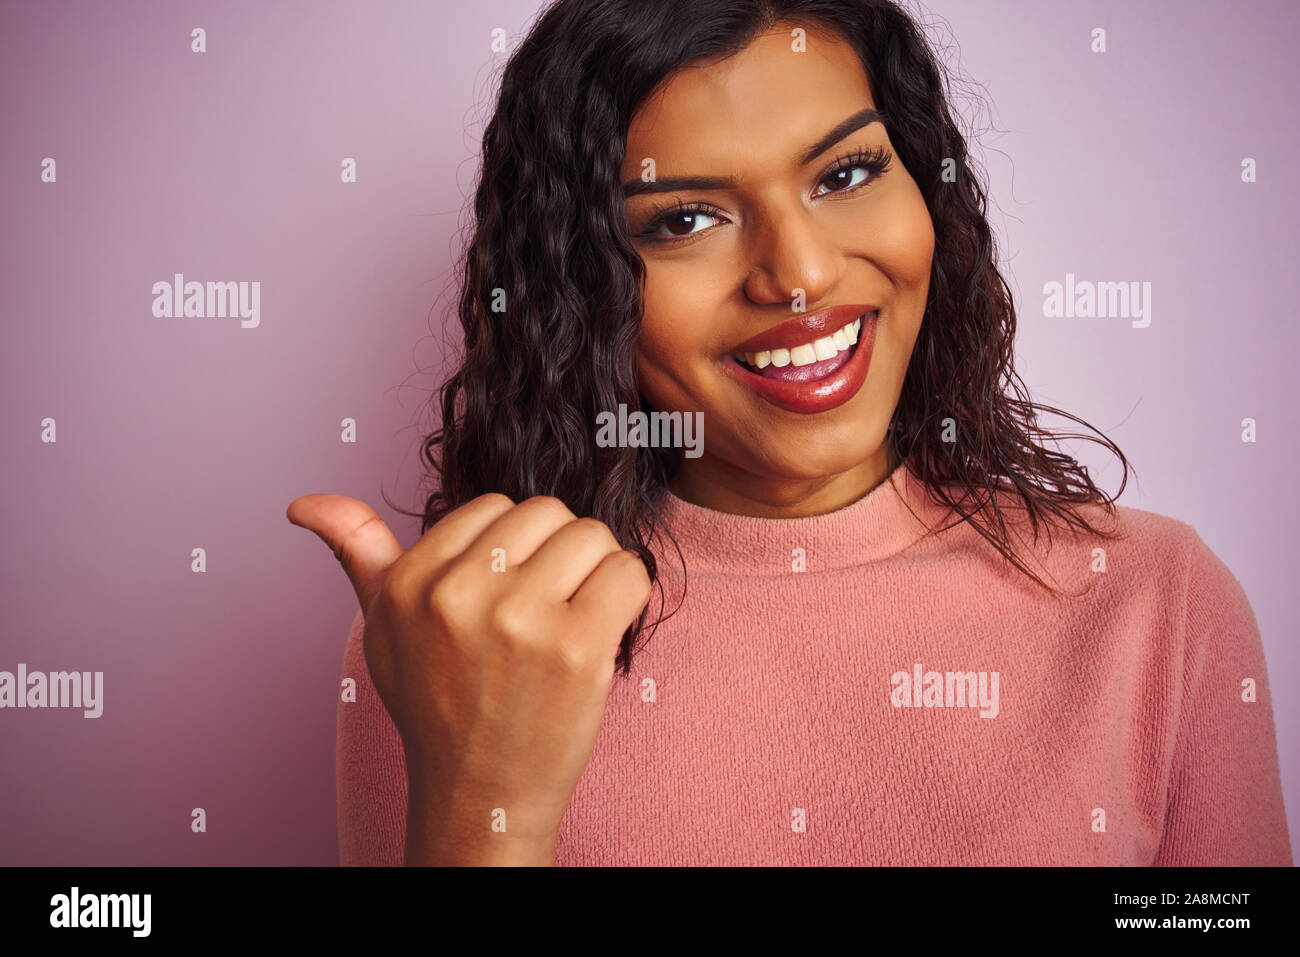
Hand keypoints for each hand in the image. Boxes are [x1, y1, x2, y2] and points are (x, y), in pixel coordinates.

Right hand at [286, 492, 651, 864]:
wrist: (480, 796)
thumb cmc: (436, 706)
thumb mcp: (382, 627)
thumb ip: (356, 553)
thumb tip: (303, 504)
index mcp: (410, 582)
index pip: (493, 504)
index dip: (511, 547)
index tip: (505, 595)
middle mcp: (458, 595)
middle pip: (547, 511)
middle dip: (556, 551)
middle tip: (545, 607)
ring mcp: (519, 620)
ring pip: (592, 535)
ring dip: (596, 570)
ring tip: (573, 616)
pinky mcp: (577, 647)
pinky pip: (629, 572)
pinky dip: (628, 594)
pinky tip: (601, 629)